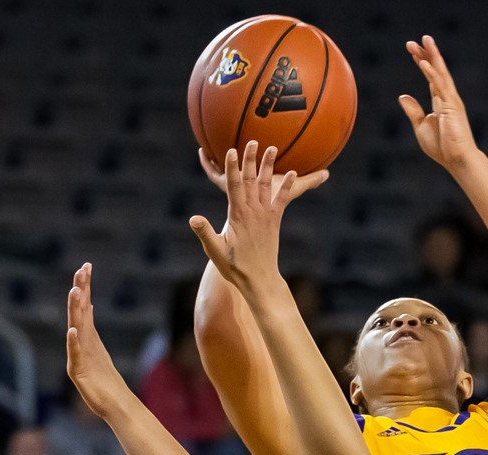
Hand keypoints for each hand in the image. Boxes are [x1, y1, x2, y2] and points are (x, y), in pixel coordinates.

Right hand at [63, 264, 135, 422]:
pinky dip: (75, 342)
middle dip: (80, 289)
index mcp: (88, 335)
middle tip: (82, 269)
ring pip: (77, 327)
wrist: (112, 403)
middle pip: (79, 311)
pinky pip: (77, 354)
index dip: (84, 285)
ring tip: (75, 292)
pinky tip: (73, 331)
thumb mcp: (97, 346)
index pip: (85, 305)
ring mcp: (79, 355)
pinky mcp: (79, 371)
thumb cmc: (104, 377)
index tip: (86, 265)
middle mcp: (81, 342)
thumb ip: (90, 324)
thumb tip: (89, 303)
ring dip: (75, 310)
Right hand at [187, 141, 326, 290]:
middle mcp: (253, 212)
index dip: (233, 167)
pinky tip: (294, 173)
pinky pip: (282, 200)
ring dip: (269, 166)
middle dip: (251, 159)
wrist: (259, 279)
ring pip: (266, 185)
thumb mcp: (215, 250)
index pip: (234, 186)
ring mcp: (266, 215)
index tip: (231, 150)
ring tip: (273, 147)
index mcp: (238, 215)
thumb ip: (205, 233)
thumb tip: (193, 218)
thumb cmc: (233, 267)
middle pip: (251, 180)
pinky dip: (287, 186)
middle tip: (253, 140)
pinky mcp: (274, 221)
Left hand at [399, 36, 479, 170]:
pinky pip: (440, 86)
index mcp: (441, 101)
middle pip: (436, 69)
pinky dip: (432, 74)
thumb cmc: (443, 147)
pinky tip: (424, 63)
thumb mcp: (421, 126)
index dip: (423, 62)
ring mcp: (451, 100)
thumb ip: (413, 111)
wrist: (457, 159)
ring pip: (440, 72)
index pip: (431, 76)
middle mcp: (447, 96)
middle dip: (426, 53)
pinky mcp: (451, 106)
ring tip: (424, 40)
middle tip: (415, 40)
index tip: (414, 50)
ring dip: (431, 56)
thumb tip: (403, 96)